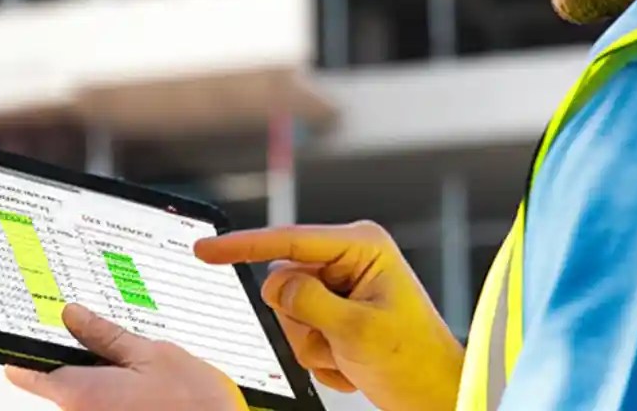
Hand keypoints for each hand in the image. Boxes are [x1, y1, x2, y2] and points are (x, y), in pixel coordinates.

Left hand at [5, 303, 246, 410]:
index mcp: (79, 392)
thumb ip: (105, 335)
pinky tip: (150, 394)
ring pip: (87, 398)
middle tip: (118, 350)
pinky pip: (105, 409)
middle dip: (83, 363)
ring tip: (145, 375)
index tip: (22, 337)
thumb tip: (73, 315)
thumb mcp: (151, 353)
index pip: (26, 372)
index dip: (22, 350)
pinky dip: (120, 400)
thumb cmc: (193, 404)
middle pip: (62, 384)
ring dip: (106, 383)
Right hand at [194, 221, 463, 410]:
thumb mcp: (356, 331)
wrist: (431, 394)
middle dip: (303, 325)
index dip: (242, 245)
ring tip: (349, 355)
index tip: (205, 250)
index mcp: (361, 246)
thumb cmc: (412, 359)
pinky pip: (299, 333)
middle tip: (338, 344)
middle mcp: (348, 258)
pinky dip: (321, 356)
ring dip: (313, 345)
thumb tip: (273, 283)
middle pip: (284, 284)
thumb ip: (308, 303)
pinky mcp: (333, 310)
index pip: (289, 241)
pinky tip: (351, 362)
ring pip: (288, 314)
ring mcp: (339, 286)